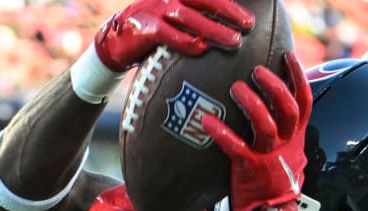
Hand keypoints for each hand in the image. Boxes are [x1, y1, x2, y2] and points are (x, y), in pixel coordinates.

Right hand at [94, 0, 254, 72]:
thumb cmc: (154, 32)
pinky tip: (201, 49)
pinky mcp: (144, 28)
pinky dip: (186, 41)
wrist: (116, 42)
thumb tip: (231, 28)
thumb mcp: (176, 18)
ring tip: (234, 41)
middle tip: (249, 24)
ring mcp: (155, 10)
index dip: (228, 1)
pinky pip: (168, 34)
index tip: (251, 13)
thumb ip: (199, 18)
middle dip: (228, 10)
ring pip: (189, 16)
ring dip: (213, 28)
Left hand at [201, 53, 314, 210]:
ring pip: (265, 124)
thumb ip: (283, 132)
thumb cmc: (274, 184)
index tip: (287, 56)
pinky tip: (207, 121)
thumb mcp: (289, 155)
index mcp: (296, 138)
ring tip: (236, 88)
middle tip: (256, 70)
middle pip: (287, 107)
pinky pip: (236, 147)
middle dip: (273, 85)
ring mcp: (269, 157)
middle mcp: (286, 145)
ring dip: (251, 103)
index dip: (297, 76)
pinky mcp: (250, 170)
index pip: (304, 101)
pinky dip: (222, 133)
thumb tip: (270, 106)